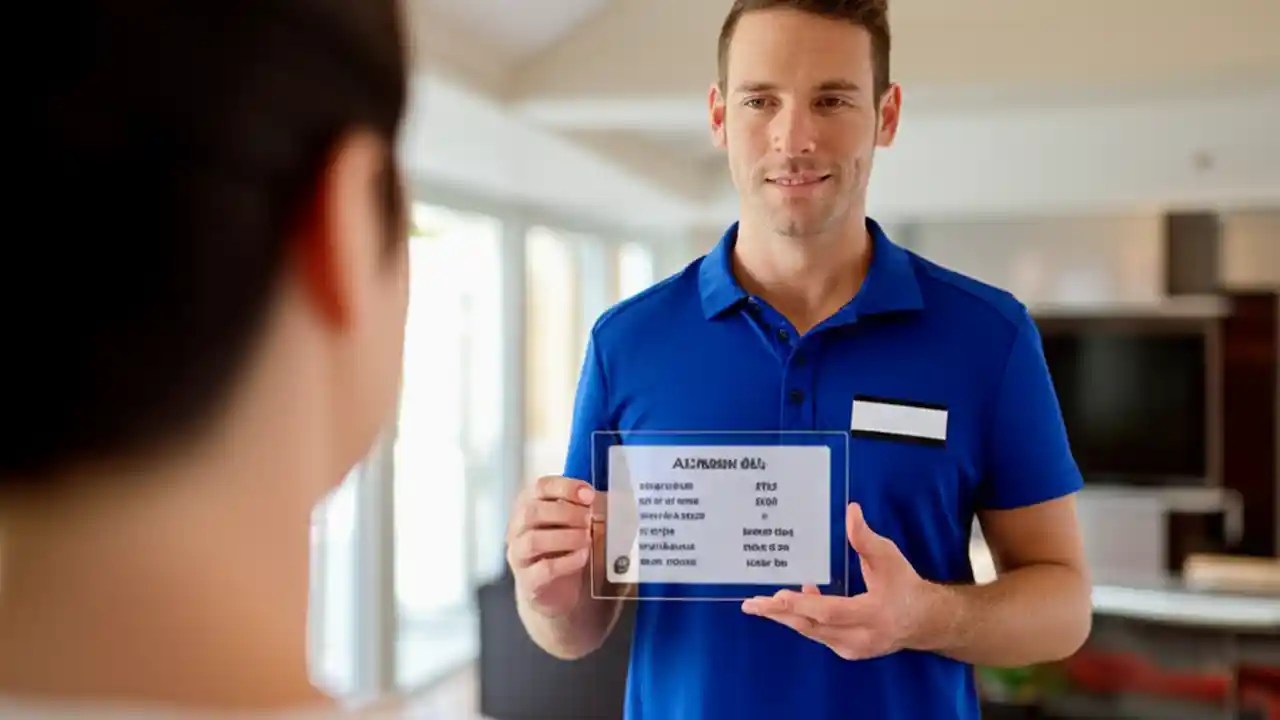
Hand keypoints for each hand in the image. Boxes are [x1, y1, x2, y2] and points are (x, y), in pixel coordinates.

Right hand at [506, 476, 596, 617]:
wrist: (554, 592)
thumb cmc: (563, 549)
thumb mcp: (573, 524)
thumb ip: (584, 509)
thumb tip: (607, 500)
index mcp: (530, 505)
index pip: (540, 487)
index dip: (565, 487)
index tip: (588, 494)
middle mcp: (518, 528)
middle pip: (532, 512)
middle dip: (566, 512)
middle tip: (589, 519)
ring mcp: (519, 555)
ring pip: (533, 540)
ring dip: (565, 536)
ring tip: (588, 538)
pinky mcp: (529, 581)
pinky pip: (543, 569)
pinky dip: (566, 561)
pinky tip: (583, 557)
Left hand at [741, 503, 948, 660]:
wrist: (923, 621)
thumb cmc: (904, 584)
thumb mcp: (889, 558)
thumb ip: (866, 538)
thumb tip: (850, 511)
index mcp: (873, 614)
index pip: (830, 612)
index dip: (802, 604)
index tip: (776, 595)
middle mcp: (860, 638)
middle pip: (812, 627)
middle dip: (780, 613)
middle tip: (751, 604)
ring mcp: (852, 648)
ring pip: (812, 632)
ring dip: (785, 616)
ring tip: (758, 604)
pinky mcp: (847, 650)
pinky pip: (818, 634)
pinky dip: (801, 618)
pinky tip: (788, 601)